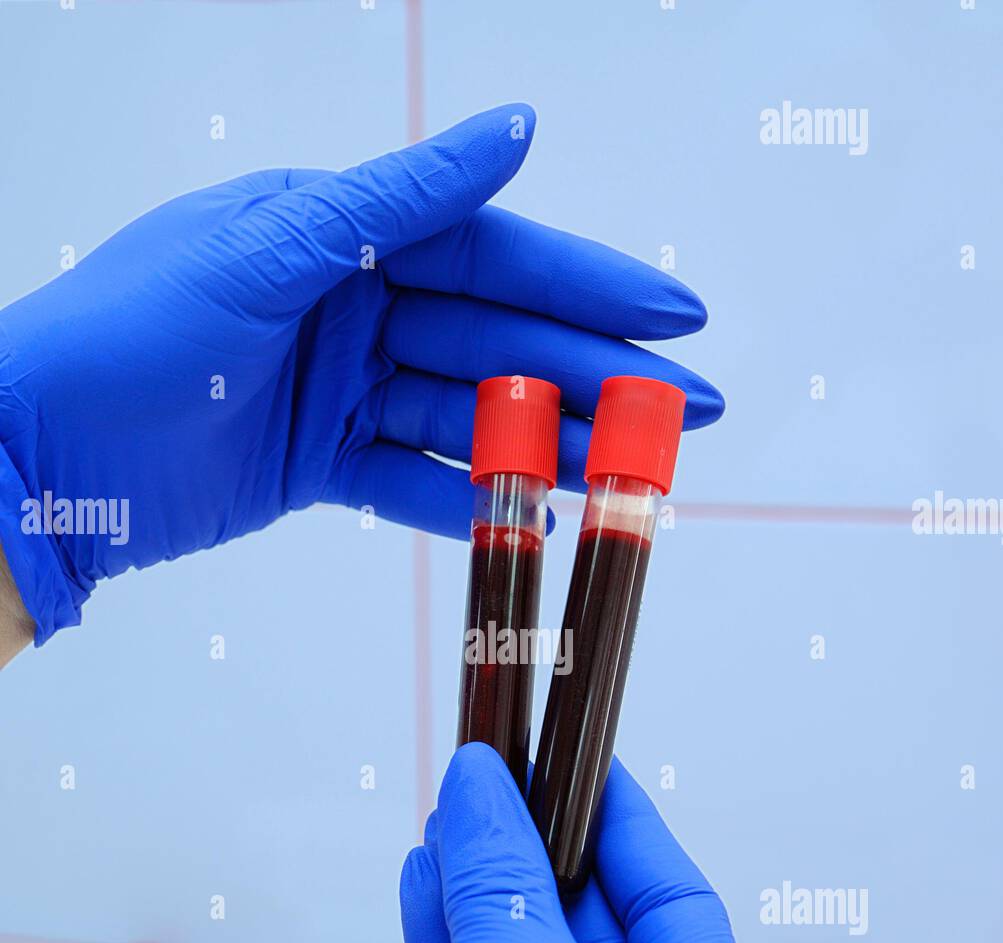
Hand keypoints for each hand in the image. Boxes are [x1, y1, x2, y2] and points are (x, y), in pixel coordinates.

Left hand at [0, 103, 721, 643]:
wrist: (38, 452)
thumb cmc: (127, 329)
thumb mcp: (269, 246)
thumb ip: (398, 201)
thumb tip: (516, 126)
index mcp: (342, 233)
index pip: (493, 253)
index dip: (588, 285)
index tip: (673, 314)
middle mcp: (353, 305)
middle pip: (499, 341)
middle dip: (598, 375)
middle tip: (691, 410)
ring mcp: (341, 388)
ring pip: (471, 416)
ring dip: (553, 444)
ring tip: (637, 471)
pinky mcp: (321, 462)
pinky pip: (414, 479)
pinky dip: (472, 498)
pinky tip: (538, 512)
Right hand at [284, 744, 778, 942]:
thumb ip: (505, 882)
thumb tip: (486, 788)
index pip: (681, 917)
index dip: (629, 833)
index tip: (588, 769)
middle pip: (601, 938)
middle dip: (545, 856)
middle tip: (509, 783)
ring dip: (489, 893)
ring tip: (459, 815)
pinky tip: (427, 882)